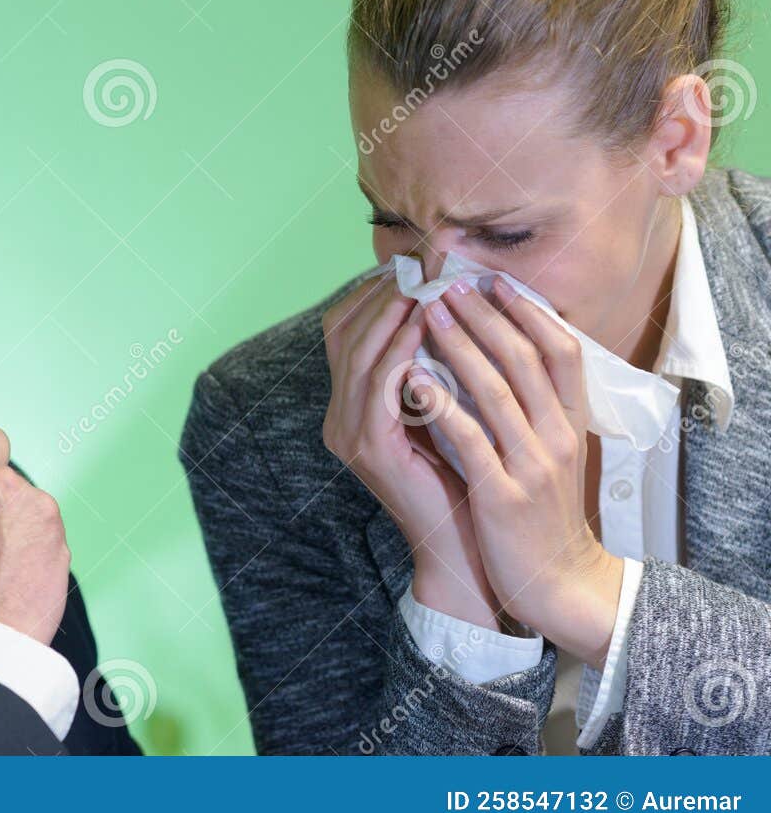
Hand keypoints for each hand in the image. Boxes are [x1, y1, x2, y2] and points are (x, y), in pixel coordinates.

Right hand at [321, 273, 503, 629]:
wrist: (472, 546)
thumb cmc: (468, 475)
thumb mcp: (446, 409)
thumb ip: (434, 365)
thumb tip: (448, 306)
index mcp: (353, 406)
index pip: (346, 330)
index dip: (374, 294)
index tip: (413, 266)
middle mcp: (340, 417)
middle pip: (343, 333)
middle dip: (380, 296)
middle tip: (418, 268)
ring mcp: (348, 433)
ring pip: (356, 354)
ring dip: (389, 316)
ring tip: (423, 287)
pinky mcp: (369, 449)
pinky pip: (377, 386)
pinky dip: (398, 351)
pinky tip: (424, 329)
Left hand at [415, 275, 623, 665]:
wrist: (556, 583)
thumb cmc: (542, 513)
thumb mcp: (550, 453)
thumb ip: (534, 408)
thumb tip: (504, 355)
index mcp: (571, 424)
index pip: (563, 352)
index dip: (529, 312)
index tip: (495, 280)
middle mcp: (557, 438)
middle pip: (527, 359)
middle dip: (486, 314)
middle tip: (450, 279)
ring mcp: (531, 467)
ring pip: (497, 392)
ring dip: (460, 345)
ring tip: (429, 309)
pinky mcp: (502, 496)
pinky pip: (469, 440)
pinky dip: (442, 404)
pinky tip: (414, 376)